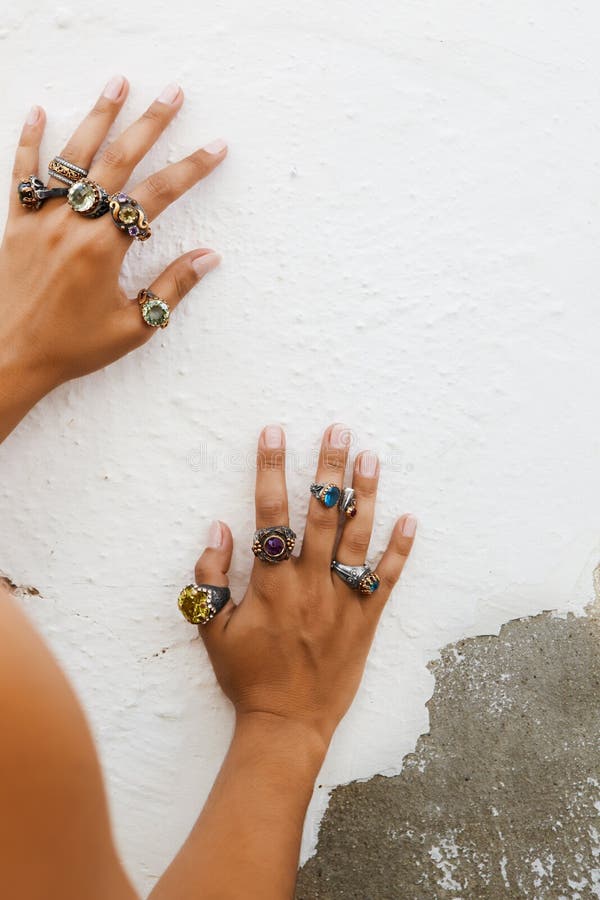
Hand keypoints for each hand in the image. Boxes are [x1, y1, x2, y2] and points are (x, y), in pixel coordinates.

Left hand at [0, 76, 225, 395]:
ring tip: (119, 83)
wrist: (10, 356)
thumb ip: (172, 288)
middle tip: (173, 93)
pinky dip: (30, 141)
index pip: (157, 196)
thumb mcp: (132, 326)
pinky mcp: (15, 223)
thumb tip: (208, 257)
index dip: (190, 169)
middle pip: (119, 160)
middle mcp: (73, 223)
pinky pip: (23, 173)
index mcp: (105, 248)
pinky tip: (39, 111)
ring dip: (99, 116)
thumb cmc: (72, 348)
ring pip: (74, 155)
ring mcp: (41, 218)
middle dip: (150, 124)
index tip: (215, 147)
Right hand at [190, 423, 416, 749]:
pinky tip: (411, 520)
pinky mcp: (366, 621)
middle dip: (328, 468)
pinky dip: (400, 550)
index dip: (271, 470)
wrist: (287, 724)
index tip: (275, 433)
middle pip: (322, 515)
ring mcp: (342, 601)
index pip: (270, 514)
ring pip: (357, 538)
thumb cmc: (247, 677)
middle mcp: (310, 584)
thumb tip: (221, 528)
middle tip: (338, 430)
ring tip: (371, 457)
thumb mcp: (213, 630)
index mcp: (271, 584)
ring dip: (365, 495)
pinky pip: (387, 580)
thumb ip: (211, 577)